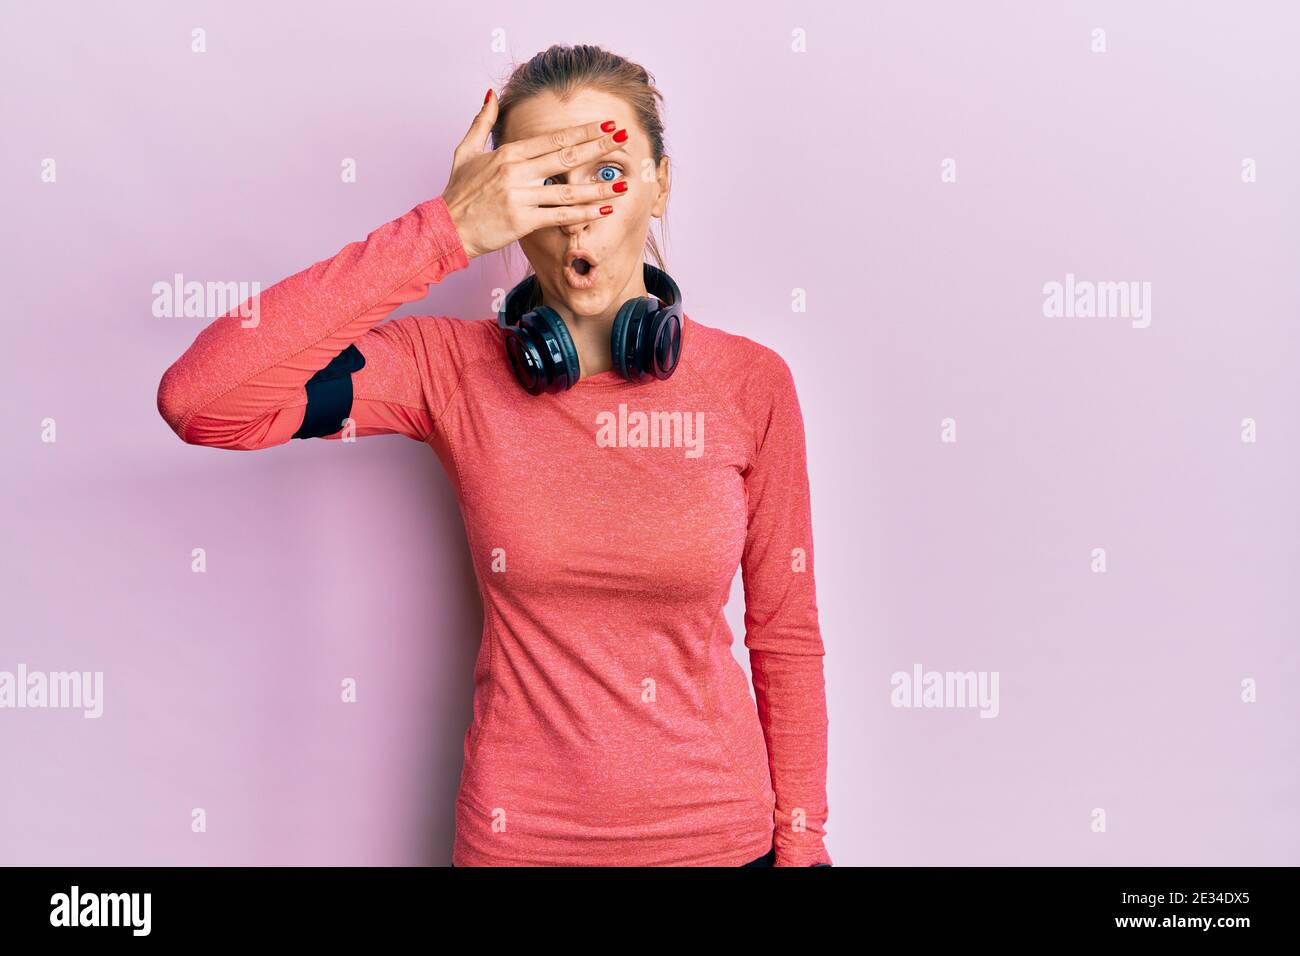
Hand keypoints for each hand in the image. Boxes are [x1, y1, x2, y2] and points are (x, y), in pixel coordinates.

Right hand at [441, 90, 631, 260]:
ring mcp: (520, 197)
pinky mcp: (521, 221)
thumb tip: (491, 95)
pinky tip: (603, 209)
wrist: (445, 228)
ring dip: (599, 186)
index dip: (583, 131)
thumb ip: (482, 122)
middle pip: (567, 157)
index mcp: (508, 154)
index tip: (606, 125)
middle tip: (624, 139)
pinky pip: (559, 216)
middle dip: (599, 146)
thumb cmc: (457, 193)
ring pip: (568, 190)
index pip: (554, 139)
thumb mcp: (466, 152)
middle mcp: (516, 172)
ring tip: (624, 183)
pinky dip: (583, 213)